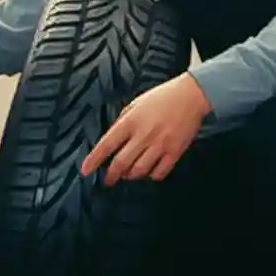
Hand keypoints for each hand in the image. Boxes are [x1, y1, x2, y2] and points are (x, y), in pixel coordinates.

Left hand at [80, 73, 211, 184]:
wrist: (190, 96)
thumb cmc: (161, 98)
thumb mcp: (135, 104)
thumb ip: (123, 122)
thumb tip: (112, 140)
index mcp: (130, 121)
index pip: (106, 145)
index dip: (94, 160)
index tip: (85, 170)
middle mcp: (143, 135)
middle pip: (121, 162)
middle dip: (112, 174)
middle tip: (108, 180)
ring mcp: (160, 145)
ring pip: (139, 170)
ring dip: (131, 175)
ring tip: (129, 173)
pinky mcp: (175, 152)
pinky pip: (159, 172)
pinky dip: (152, 175)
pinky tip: (149, 172)